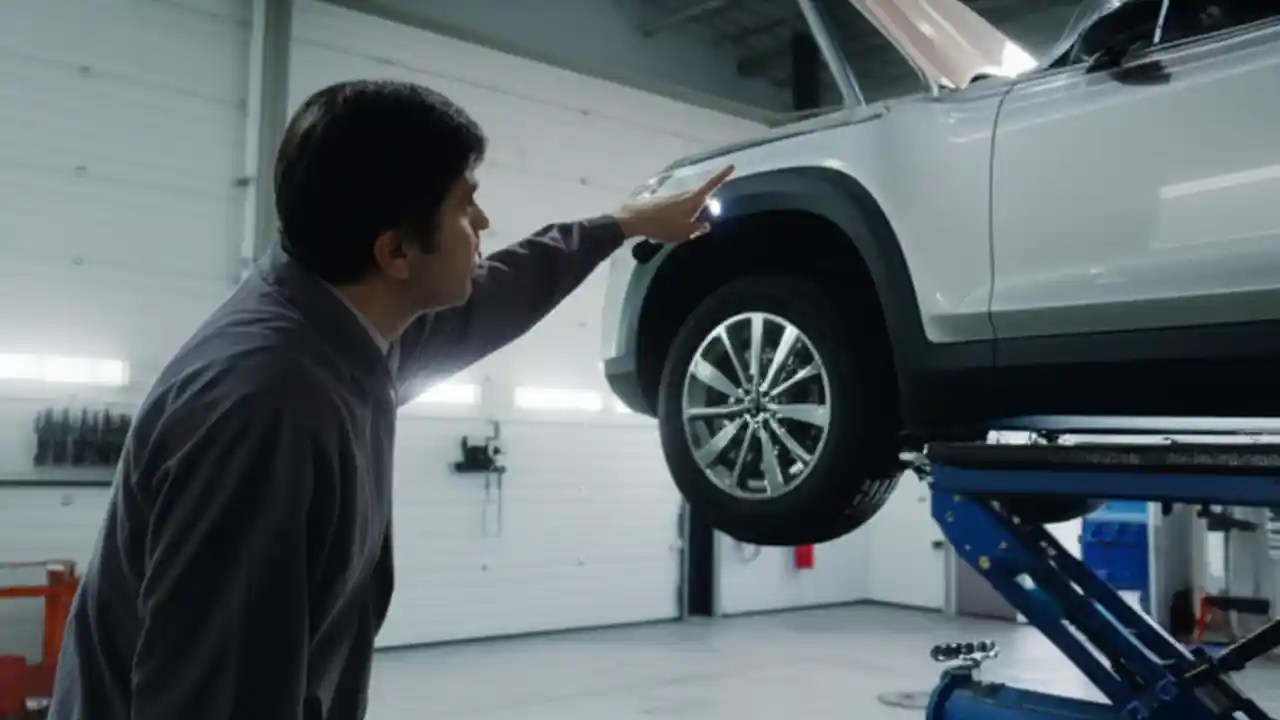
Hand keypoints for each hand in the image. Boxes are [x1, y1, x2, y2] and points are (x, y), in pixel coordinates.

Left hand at [613, 164, 733, 242]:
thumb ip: (697, 228)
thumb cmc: (663, 226)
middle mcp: (684, 194)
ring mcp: (672, 196)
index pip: (711, 185)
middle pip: (698, 200)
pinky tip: (662, 230)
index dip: (722, 176)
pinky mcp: (662, 200)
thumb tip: (706, 225)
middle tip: (693, 226)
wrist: (635, 220)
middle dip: (699, 211)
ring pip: (685, 206)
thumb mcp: (684, 232)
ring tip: (672, 232)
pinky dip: (672, 219)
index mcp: (692, 200)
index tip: (731, 165)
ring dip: (683, 217)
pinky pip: (673, 209)